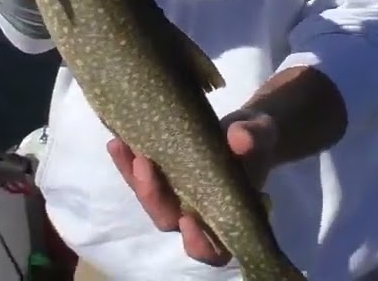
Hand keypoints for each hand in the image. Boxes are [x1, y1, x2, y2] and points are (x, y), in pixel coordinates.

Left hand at [106, 109, 278, 265]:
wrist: (241, 129)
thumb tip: (241, 137)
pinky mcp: (162, 178)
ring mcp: (176, 197)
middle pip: (170, 221)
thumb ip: (253, 138)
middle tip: (144, 164)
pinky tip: (117, 142)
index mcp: (228, 216)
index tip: (188, 220)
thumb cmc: (255, 140)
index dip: (198, 241)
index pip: (213, 248)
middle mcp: (198, 214)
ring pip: (150, 200)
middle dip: (153, 197)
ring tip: (123, 147)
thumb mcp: (260, 134)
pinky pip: (140, 176)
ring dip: (133, 178)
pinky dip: (127, 162)